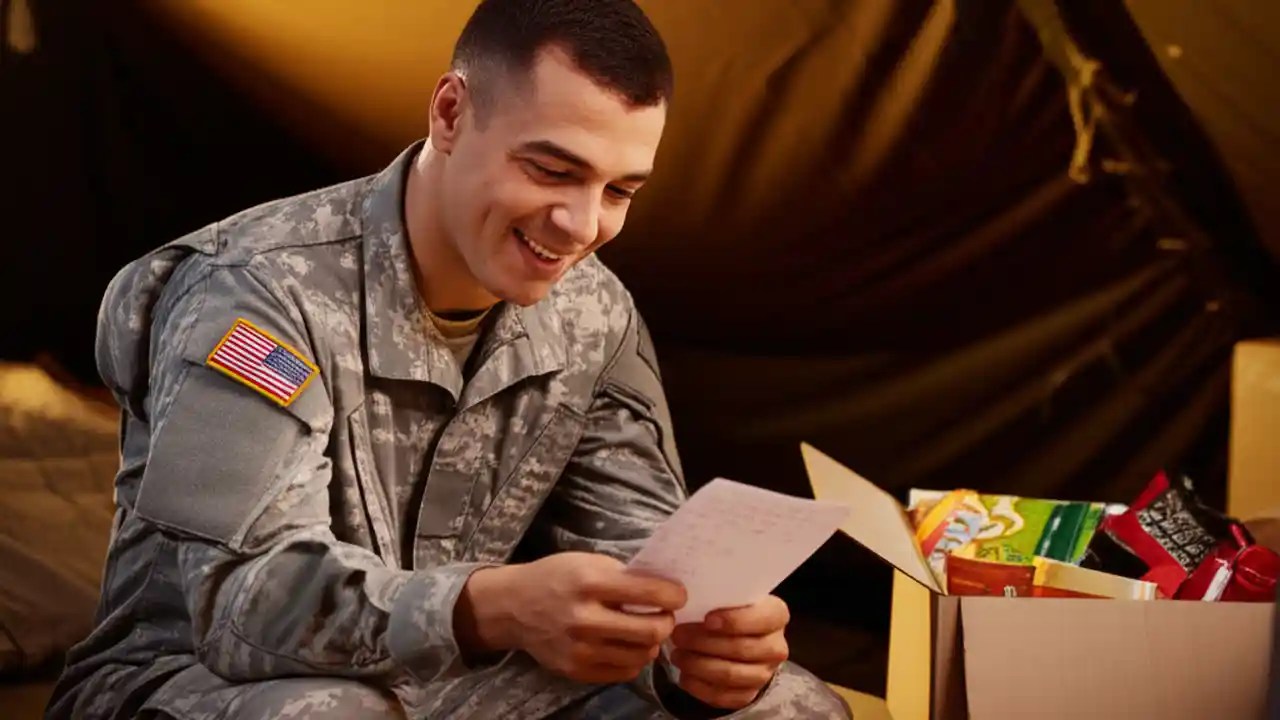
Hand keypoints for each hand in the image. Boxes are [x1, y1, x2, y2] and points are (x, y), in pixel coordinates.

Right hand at [456, 552, 685, 684]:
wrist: (513, 607)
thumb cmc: (556, 577)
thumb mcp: (588, 562)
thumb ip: (624, 576)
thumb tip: (665, 589)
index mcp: (590, 583)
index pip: (651, 594)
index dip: (674, 595)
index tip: (677, 595)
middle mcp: (585, 619)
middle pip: (652, 632)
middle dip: (667, 622)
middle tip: (663, 615)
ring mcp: (580, 650)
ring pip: (641, 656)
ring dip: (650, 643)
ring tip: (643, 630)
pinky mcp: (576, 671)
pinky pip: (623, 672)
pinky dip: (632, 659)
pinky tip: (625, 644)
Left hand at [667, 595, 789, 708]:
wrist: (741, 637)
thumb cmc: (730, 611)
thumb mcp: (730, 597)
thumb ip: (719, 597)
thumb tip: (688, 599)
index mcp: (776, 616)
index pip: (761, 619)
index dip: (734, 621)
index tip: (707, 620)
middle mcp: (776, 647)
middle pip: (740, 648)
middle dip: (704, 642)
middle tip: (678, 635)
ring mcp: (764, 674)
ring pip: (730, 674)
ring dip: (698, 665)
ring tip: (677, 655)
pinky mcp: (749, 694)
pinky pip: (723, 696)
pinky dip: (700, 687)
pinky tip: (684, 676)